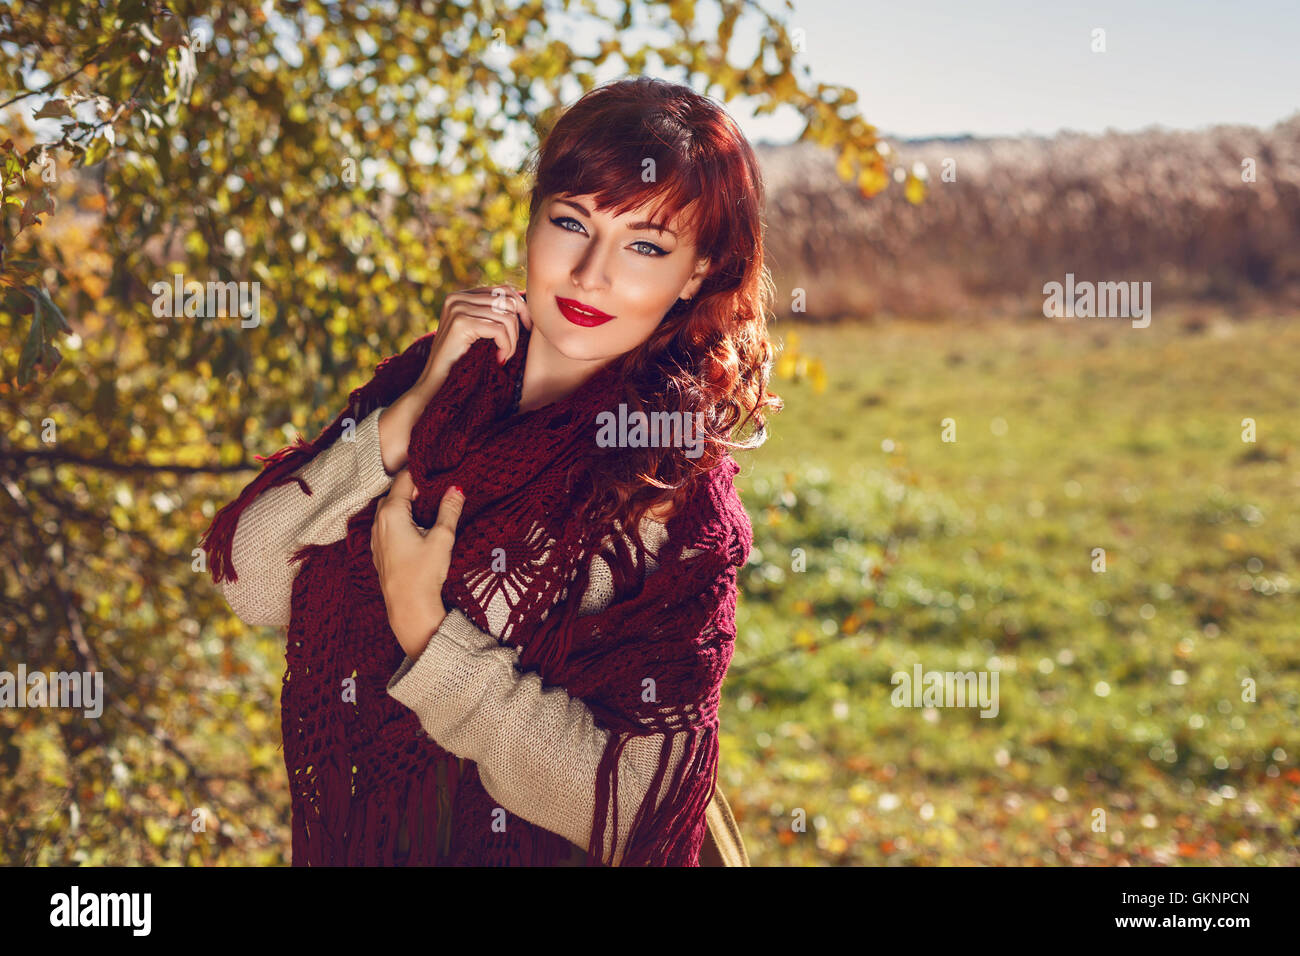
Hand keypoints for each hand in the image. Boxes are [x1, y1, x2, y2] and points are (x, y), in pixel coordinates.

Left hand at [371, 468, 466, 657]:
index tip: (435, 469)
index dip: (420, 473)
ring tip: (427, 505)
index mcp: (392, 513)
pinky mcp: (379, 551)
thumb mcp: (442, 538)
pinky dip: (399, 519)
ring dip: (406, 504)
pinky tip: (416, 527)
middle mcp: (378, 522)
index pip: (404, 480)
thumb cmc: (424, 573)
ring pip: (389, 509)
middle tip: (435, 486)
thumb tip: (456, 488)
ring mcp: (375, 537)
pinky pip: (387, 525)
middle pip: (395, 493)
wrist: (408, 608)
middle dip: (413, 487)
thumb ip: (449, 510)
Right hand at [378, 285, 531, 473]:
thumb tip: (522, 303)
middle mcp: (457, 298)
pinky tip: (500, 359)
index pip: (503, 290)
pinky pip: (499, 330)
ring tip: (504, 356)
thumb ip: (491, 315)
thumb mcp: (476, 333)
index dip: (521, 308)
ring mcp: (457, 308)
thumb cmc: (460, 362)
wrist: (435, 385)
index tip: (527, 328)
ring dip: (512, 341)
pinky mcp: (460, 323)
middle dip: (518, 326)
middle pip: (508, 301)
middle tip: (512, 348)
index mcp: (460, 296)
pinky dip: (506, 346)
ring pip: (507, 317)